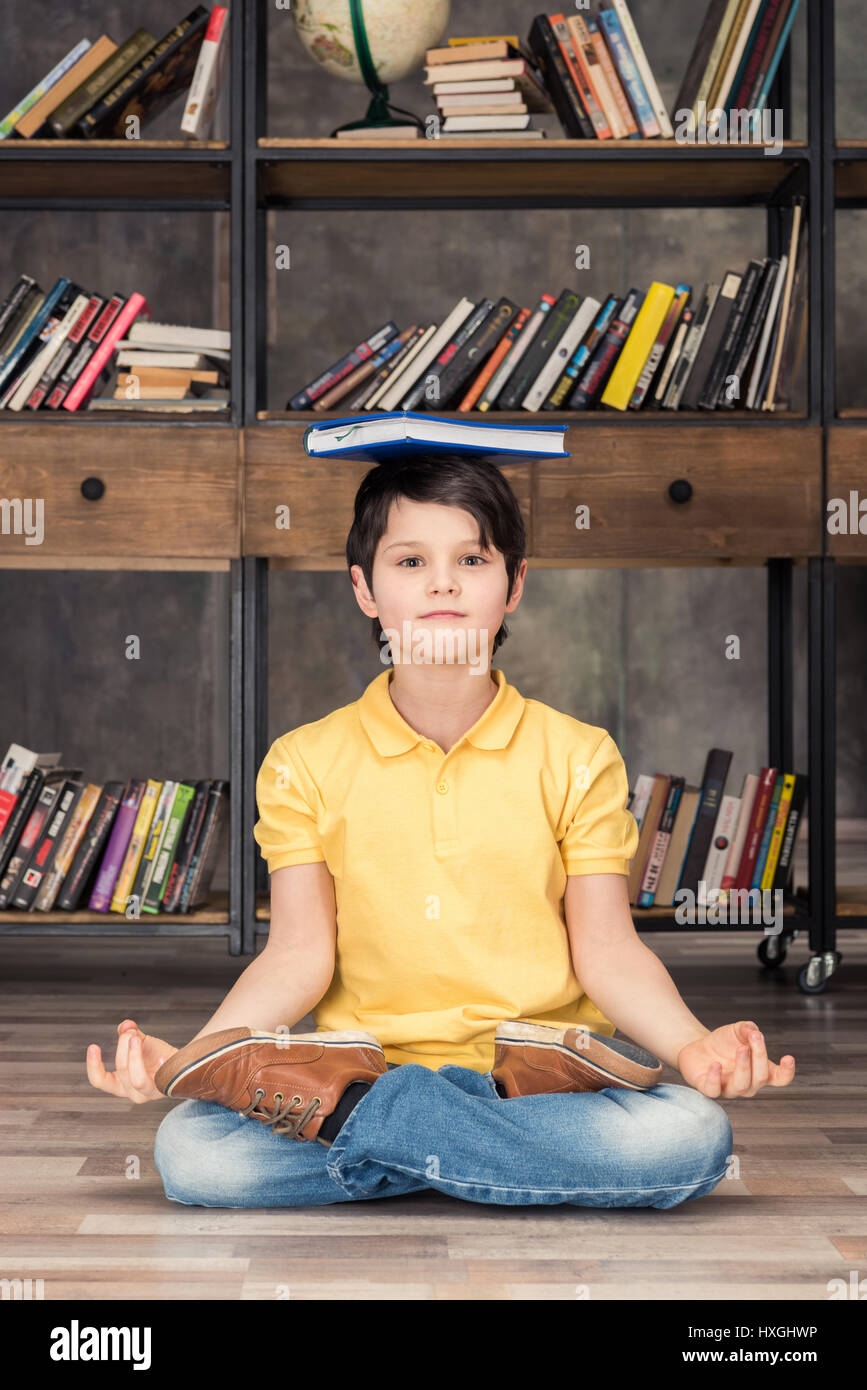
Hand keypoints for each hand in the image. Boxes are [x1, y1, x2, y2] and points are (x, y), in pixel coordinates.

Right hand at [86, 1019, 177, 1102]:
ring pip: (137, 1079)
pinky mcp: (165, 1090)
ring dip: (135, 1056)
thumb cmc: (157, 1055)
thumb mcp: (140, 1041)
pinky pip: (160, 1080)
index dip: (93, 1066)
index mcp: (121, 1083)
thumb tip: (125, 1026)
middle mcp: (133, 1092)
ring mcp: (150, 1093)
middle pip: (121, 1070)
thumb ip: (130, 1033)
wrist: (181, 1063)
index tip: (94, 1046)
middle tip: (131, 1032)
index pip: (100, 1081)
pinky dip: (161, 1066)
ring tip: (138, 1038)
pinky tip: (164, 1057)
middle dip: (123, 1045)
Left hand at [677, 1020, 794, 1097]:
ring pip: (741, 1085)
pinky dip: (715, 1078)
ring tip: (741, 1048)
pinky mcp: (709, 1089)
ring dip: (743, 1066)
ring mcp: (729, 1089)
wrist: (698, 1046)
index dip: (787, 1072)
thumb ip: (748, 1029)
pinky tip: (715, 1064)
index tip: (788, 1058)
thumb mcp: (738, 1030)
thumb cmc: (724, 1042)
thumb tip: (754, 1033)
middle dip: (760, 1057)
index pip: (780, 1078)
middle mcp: (748, 1084)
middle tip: (755, 1038)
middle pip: (761, 1078)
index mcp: (760, 1071)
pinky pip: (714, 1090)